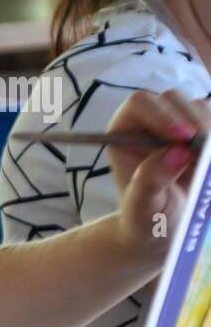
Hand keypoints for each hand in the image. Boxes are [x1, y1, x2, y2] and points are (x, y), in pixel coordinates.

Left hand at [105, 89, 209, 259]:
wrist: (165, 227)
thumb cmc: (145, 218)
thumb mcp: (144, 207)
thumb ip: (151, 181)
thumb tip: (176, 153)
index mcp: (124, 133)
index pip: (140, 104)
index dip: (163, 114)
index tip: (183, 138)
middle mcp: (149, 123)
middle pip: (173, 99)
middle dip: (193, 120)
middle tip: (204, 149)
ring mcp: (176, 125)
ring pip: (199, 106)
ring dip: (209, 128)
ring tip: (206, 160)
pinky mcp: (200, 132)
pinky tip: (210, 160)